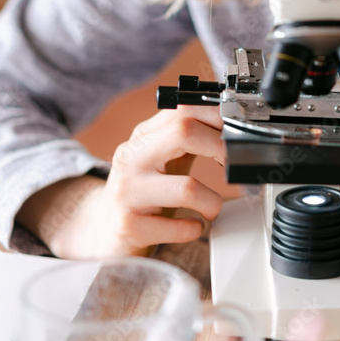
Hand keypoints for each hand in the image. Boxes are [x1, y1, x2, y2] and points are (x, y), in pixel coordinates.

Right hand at [18, 106, 226, 257]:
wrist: (102, 230)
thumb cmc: (143, 192)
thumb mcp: (163, 158)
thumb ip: (191, 138)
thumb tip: (230, 123)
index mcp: (143, 137)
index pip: (184, 110)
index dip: (218, 118)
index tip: (236, 135)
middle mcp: (132, 158)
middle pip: (183, 132)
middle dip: (220, 148)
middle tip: (232, 167)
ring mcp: (128, 191)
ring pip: (186, 187)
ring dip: (211, 201)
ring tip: (210, 208)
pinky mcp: (129, 225)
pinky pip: (176, 227)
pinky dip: (194, 228)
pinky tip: (192, 226)